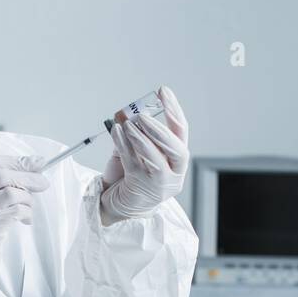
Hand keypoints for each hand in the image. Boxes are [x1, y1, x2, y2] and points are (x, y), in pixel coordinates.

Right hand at [0, 155, 48, 285]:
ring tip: (28, 207)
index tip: (37, 163)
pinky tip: (25, 219)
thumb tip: (34, 164)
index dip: (17, 161)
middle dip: (28, 177)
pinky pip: (14, 213)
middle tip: (43, 183)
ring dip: (27, 199)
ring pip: (10, 193)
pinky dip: (26, 213)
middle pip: (1, 175)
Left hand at [100, 85, 188, 221]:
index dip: (174, 110)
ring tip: (127, 124)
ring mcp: (159, 183)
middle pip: (177, 149)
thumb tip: (126, 113)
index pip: (181, 131)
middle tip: (143, 115)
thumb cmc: (127, 177)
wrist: (116, 204)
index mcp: (175, 160)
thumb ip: (135, 134)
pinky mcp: (141, 188)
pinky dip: (124, 145)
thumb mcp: (134, 151)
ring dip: (140, 137)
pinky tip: (117, 132)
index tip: (164, 91)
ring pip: (155, 158)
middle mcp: (173, 173)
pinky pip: (134, 163)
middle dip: (160, 130)